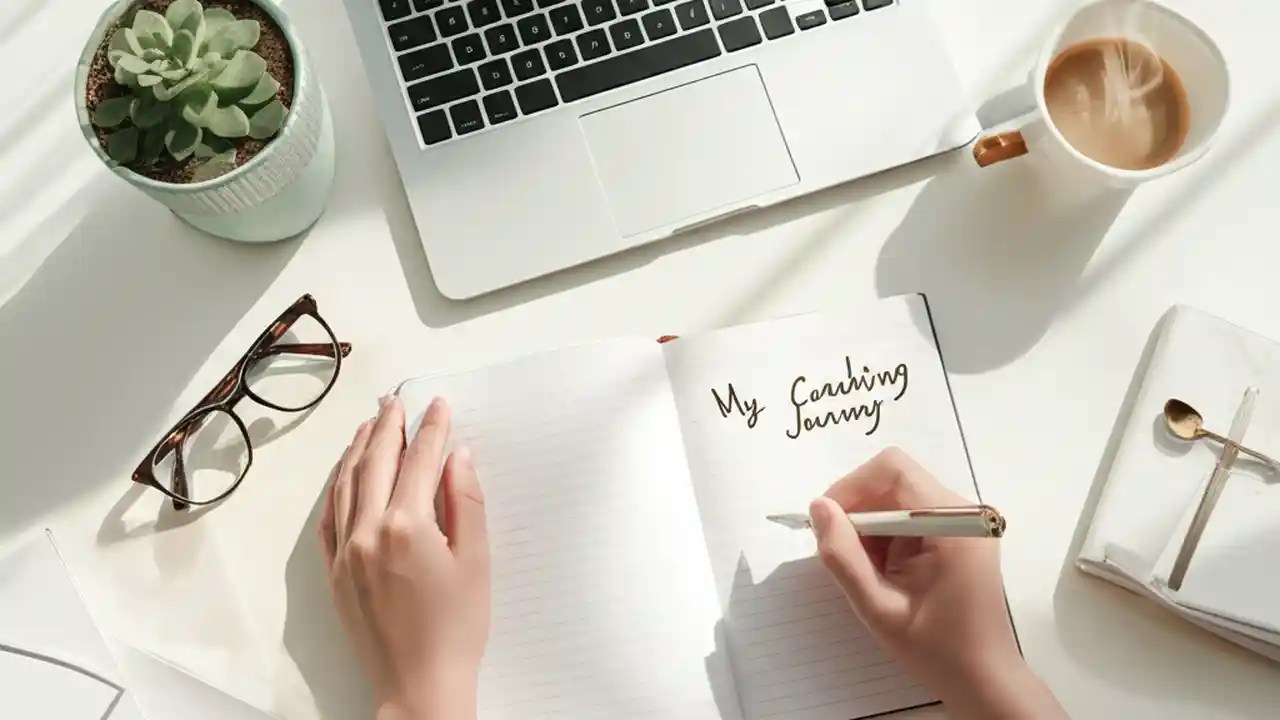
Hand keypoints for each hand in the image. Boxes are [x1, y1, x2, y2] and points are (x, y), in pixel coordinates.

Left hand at [320, 396, 490, 719]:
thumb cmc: (456, 629)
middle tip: (396, 401)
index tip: (437, 405)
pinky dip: (337, 489)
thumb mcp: (476, 561)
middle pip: (377, 463)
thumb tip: (456, 457)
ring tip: (370, 425)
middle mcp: (368, 532)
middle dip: (388, 427)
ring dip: (359, 450)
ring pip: (346, 485)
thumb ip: (465, 502)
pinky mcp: (335, 573)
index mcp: (407, 526)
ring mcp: (346, 552)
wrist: (420, 684)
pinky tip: (345, 475)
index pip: (419, 460)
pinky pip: (330, 518)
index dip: (431, 428)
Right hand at [809, 448, 1064, 719]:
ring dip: (871, 526)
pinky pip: (911, 515)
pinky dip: (887, 536)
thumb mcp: (878, 608)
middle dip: (859, 511)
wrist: (984, 679)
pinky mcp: (960, 533)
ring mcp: (966, 520)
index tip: (828, 526)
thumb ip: (844, 556)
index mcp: (954, 523)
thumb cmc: (935, 650)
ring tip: (870, 572)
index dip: (851, 488)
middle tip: (846, 557)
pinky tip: (886, 571)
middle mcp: (965, 511)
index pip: (893, 471)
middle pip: (895, 480)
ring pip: (898, 496)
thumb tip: (818, 508)